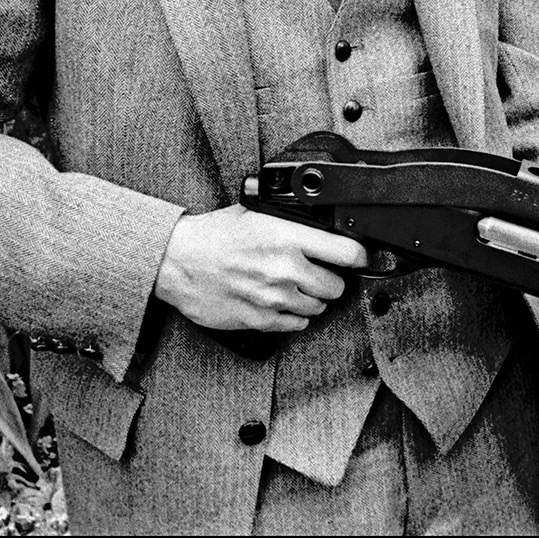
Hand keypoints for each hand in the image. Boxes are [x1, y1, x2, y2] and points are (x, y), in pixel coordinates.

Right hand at [154, 204, 368, 331]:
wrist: (177, 261)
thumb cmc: (214, 235)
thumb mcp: (258, 214)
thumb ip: (293, 223)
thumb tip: (326, 227)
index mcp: (287, 236)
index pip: (348, 252)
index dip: (360, 255)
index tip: (361, 257)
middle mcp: (285, 268)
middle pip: (337, 286)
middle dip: (331, 278)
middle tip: (317, 271)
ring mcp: (273, 298)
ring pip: (319, 307)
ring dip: (312, 298)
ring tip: (294, 284)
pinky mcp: (261, 321)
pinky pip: (297, 324)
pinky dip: (294, 315)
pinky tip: (280, 301)